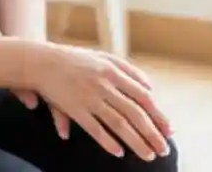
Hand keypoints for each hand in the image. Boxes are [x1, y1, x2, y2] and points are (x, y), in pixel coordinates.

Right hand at [23, 43, 172, 161]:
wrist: (41, 61)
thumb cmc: (75, 60)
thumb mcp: (104, 57)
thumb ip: (129, 71)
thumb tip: (150, 87)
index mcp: (114, 71)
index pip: (143, 96)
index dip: (158, 114)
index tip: (169, 130)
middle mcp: (105, 84)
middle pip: (135, 113)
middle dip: (153, 133)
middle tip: (164, 150)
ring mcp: (90, 98)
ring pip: (119, 124)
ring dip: (136, 142)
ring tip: (148, 156)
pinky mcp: (75, 109)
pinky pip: (95, 129)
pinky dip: (108, 142)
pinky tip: (119, 153)